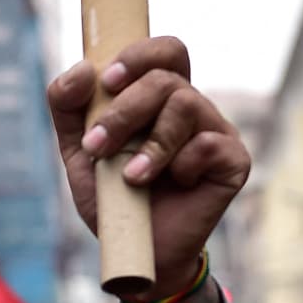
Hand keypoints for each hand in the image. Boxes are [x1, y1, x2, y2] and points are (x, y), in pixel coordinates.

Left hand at [47, 37, 250, 295]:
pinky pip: (207, 144)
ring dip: (149, 144)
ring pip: (185, 106)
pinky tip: (172, 186)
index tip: (108, 81)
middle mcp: (192, 108)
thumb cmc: (112, 197)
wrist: (136, 250)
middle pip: (167, 79)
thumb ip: (68, 107)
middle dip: (124, 111)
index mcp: (160, 98)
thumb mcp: (77, 151)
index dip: (140, 55)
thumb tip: (84, 68)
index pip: (165, 52)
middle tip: (97, 146)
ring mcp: (216, 132)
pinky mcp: (234, 162)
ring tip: (130, 178)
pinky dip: (179, 166)